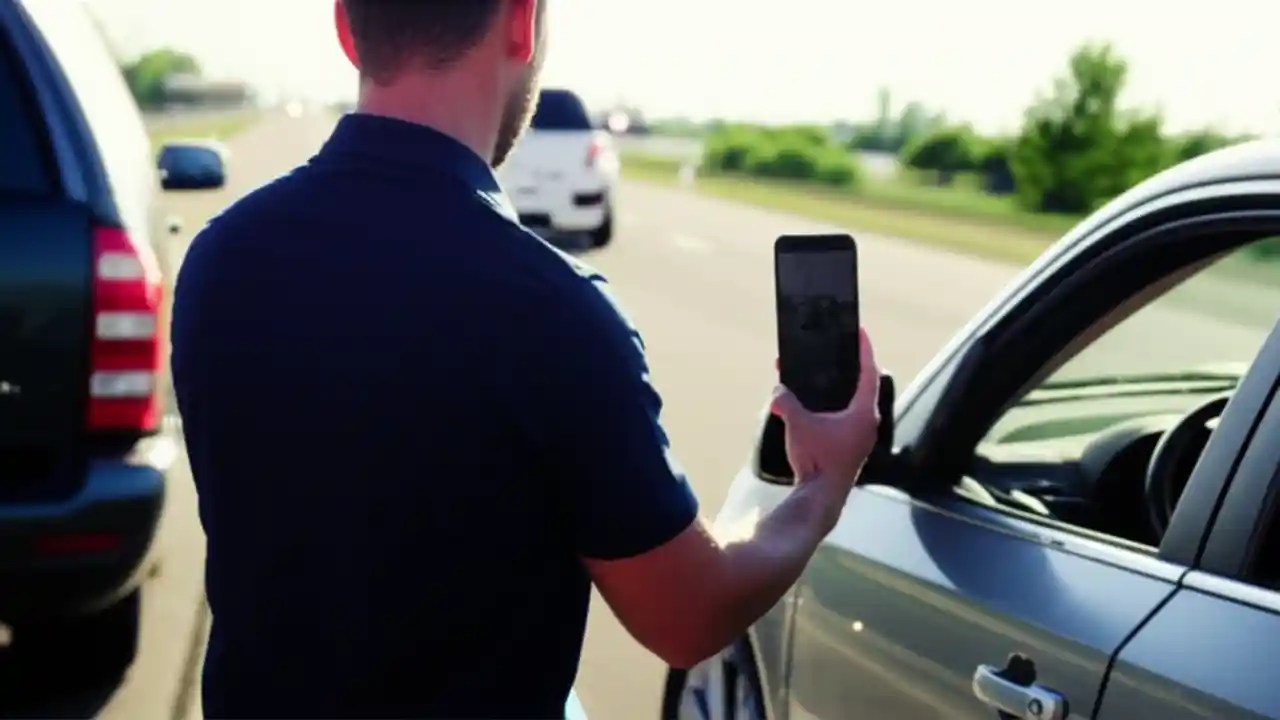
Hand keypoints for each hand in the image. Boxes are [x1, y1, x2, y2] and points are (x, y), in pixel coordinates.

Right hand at [770, 327, 880, 494]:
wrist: (821, 497)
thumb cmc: (816, 459)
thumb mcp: (797, 423)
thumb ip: (786, 402)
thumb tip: (778, 390)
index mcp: (864, 412)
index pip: (869, 372)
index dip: (864, 350)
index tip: (860, 332)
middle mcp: (868, 423)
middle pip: (862, 387)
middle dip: (849, 369)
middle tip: (839, 352)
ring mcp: (860, 438)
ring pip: (852, 405)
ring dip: (838, 391)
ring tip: (822, 379)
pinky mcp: (850, 449)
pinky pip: (844, 420)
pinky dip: (832, 409)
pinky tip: (813, 409)